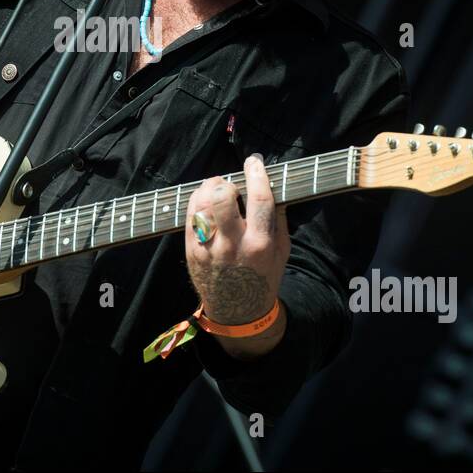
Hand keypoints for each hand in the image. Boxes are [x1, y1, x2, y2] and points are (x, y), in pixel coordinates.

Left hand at [184, 153, 289, 326]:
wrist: (238, 311)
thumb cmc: (263, 277)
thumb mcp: (282, 251)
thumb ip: (278, 219)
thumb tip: (273, 187)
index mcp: (260, 243)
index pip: (259, 198)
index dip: (256, 173)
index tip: (254, 161)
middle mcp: (233, 244)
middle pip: (222, 197)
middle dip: (226, 181)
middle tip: (230, 183)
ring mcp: (209, 248)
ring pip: (201, 204)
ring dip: (208, 189)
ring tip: (215, 189)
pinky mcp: (192, 251)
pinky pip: (189, 216)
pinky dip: (197, 202)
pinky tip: (205, 202)